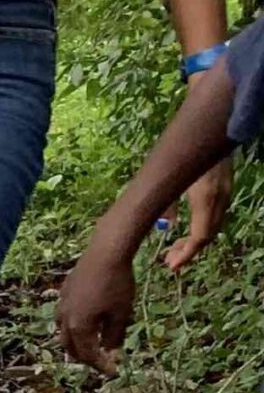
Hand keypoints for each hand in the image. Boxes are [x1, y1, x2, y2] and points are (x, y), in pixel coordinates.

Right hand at [57, 237, 137, 374]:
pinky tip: (85, 319)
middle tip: (101, 360)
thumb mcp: (122, 313)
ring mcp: (62, 306)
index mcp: (79, 328)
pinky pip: (64, 316)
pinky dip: (73, 325)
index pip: (88, 355)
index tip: (113, 371)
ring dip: (76, 342)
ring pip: (64, 332)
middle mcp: (65, 320)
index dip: (101, 365)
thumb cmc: (117, 284)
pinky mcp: (64, 293)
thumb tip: (112, 353)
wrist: (105, 252)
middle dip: (85, 357)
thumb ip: (115, 337)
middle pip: (71, 347)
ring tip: (89, 342)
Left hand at [166, 152, 235, 271]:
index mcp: (206, 198)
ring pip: (212, 226)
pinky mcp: (226, 187)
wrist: (215, 126)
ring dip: (194, 240)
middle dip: (188, 251)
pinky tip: (186, 230)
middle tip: (168, 260)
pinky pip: (214, 216)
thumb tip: (165, 226)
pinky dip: (201, 227)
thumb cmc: (184, 150)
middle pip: (208, 235)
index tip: (170, 266)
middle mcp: (221, 198)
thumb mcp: (168, 178)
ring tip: (174, 249)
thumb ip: (165, 203)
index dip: (186, 254)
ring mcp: (226, 192)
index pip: (200, 237)